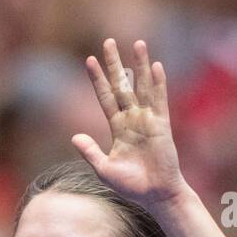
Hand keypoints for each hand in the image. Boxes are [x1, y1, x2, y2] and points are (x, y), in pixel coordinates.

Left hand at [71, 39, 190, 211]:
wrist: (155, 195)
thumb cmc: (130, 185)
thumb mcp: (104, 169)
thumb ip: (90, 152)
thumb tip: (74, 137)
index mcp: (118, 128)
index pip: (105, 97)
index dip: (97, 79)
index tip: (89, 60)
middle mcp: (132, 119)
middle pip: (122, 85)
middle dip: (115, 64)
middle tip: (108, 41)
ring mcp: (148, 120)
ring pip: (142, 87)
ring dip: (140, 65)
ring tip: (137, 43)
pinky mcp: (162, 125)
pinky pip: (159, 100)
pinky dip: (158, 83)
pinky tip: (156, 66)